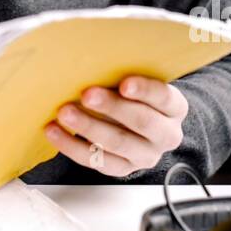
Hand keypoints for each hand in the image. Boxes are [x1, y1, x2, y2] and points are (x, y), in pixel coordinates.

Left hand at [44, 76, 187, 176]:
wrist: (140, 122)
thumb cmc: (135, 95)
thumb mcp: (138, 80)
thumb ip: (123, 73)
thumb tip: (92, 61)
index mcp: (174, 107)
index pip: (164, 97)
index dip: (144, 90)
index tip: (124, 84)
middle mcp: (166, 134)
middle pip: (141, 121)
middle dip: (112, 107)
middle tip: (86, 94)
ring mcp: (146, 155)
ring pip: (117, 143)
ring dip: (88, 126)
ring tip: (64, 113)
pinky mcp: (124, 169)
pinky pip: (97, 161)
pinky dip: (72, 146)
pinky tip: (55, 132)